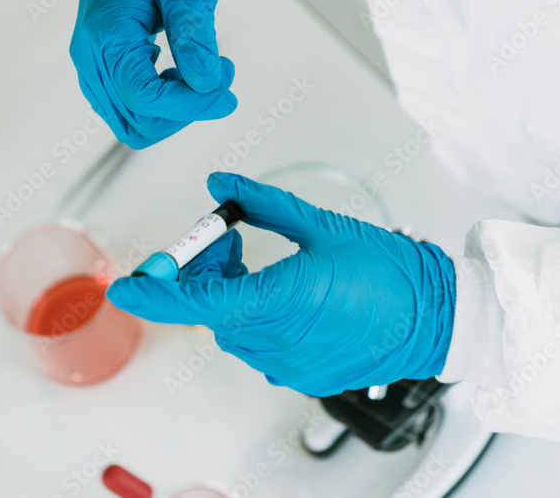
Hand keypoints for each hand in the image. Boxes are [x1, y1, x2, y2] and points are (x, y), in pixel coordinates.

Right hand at [71, 0, 236, 148]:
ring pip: (132, 121)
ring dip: (175, 109)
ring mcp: (91, 63)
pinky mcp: (101, 65)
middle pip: (136, 120)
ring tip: (207, 69)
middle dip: (185, 109)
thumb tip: (207, 84)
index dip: (189, 104)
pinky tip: (183, 68)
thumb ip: (194, 34)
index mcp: (106, 32)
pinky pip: (128, 105)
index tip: (226, 91)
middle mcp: (90, 55)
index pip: (143, 97)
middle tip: (222, 73)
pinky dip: (162, 100)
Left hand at [106, 172, 456, 395]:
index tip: (123, 287)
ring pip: (232, 328)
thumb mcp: (319, 226)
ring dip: (231, 296)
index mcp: (276, 301)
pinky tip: (279, 294)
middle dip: (203, 276)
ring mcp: (287, 363)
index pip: (193, 302)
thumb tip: (220, 184)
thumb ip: (261, 204)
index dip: (151, 294)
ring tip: (254, 263)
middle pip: (209, 311)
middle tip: (222, 242)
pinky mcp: (301, 374)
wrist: (436, 316)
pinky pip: (259, 345)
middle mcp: (275, 341)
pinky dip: (255, 318)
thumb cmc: (388, 271)